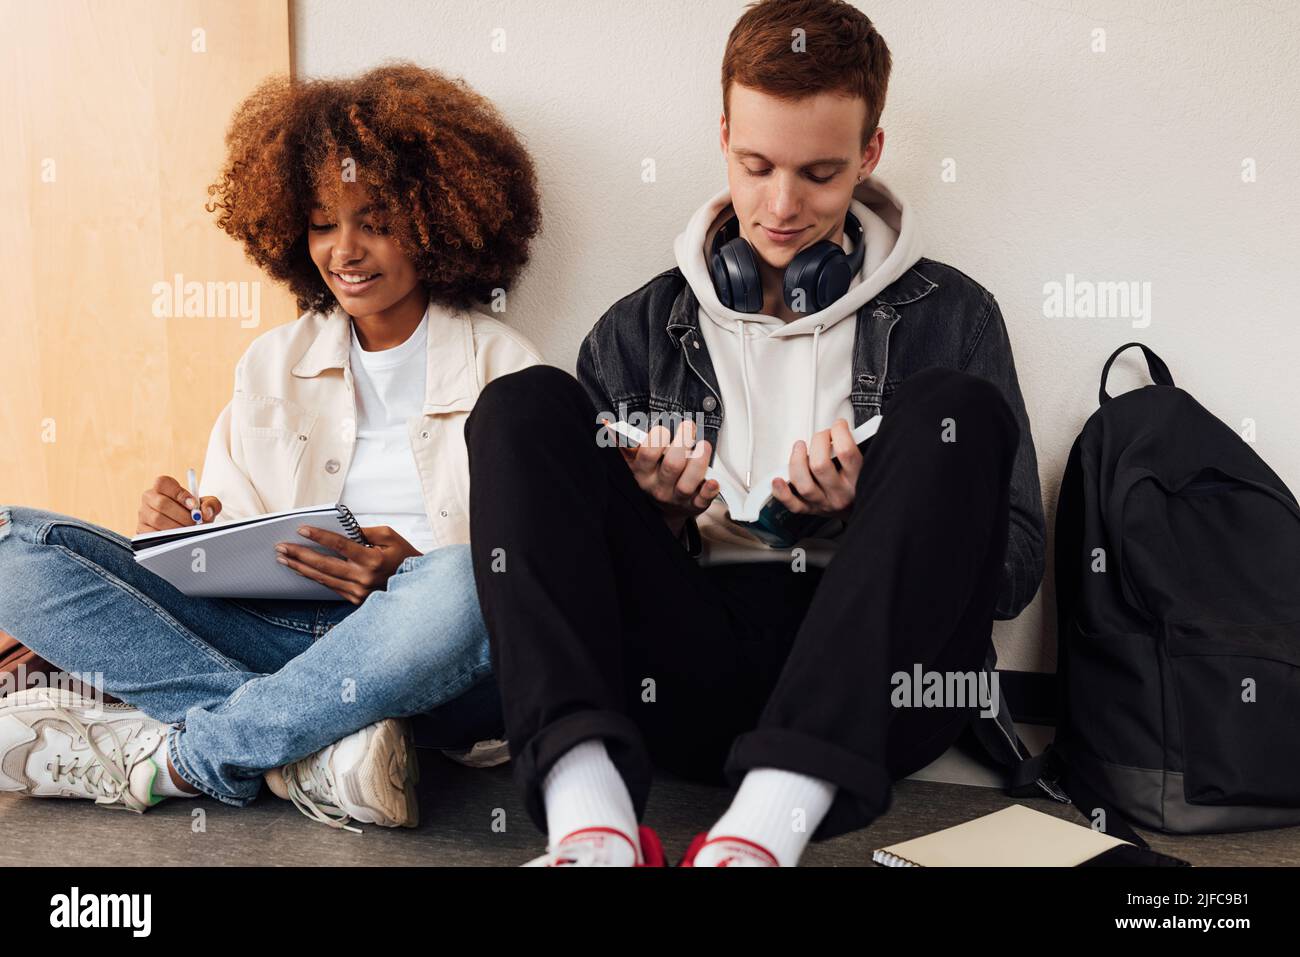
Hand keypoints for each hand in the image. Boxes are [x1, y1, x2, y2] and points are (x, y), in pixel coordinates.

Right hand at [137, 475, 221, 532]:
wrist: (184, 526)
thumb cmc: (193, 512)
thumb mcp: (205, 505)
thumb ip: (210, 504)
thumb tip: (206, 512)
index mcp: (162, 487)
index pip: (163, 483)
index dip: (179, 494)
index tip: (194, 505)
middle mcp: (149, 498)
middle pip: (162, 504)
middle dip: (183, 515)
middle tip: (196, 523)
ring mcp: (143, 514)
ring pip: (158, 520)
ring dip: (177, 527)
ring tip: (190, 531)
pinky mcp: (141, 530)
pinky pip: (153, 533)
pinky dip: (168, 537)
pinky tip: (179, 537)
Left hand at [274, 524, 419, 604]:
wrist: (417, 586)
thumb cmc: (404, 557)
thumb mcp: (389, 537)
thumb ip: (364, 532)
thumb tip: (342, 529)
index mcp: (372, 560)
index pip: (339, 545)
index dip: (319, 536)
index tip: (302, 529)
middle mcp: (363, 578)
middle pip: (324, 565)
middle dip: (299, 555)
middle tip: (281, 547)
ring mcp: (358, 592)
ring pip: (322, 578)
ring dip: (301, 567)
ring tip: (284, 559)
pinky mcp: (355, 600)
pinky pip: (330, 587)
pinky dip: (314, 577)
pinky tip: (301, 570)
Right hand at [610, 418, 719, 536]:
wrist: (662, 509)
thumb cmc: (652, 475)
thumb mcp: (634, 460)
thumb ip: (625, 442)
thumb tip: (607, 424)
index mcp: (642, 472)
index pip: (647, 455)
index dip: (657, 439)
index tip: (664, 429)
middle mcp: (658, 487)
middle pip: (672, 465)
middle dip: (683, 442)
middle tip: (688, 427)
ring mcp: (676, 498)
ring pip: (688, 483)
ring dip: (699, 462)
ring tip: (704, 446)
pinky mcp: (694, 505)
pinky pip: (702, 501)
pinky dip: (709, 490)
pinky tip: (712, 481)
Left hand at [770, 418, 863, 519]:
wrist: (860, 513)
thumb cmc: (860, 483)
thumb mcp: (866, 465)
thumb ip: (853, 447)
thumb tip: (841, 426)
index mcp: (858, 479)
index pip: (846, 452)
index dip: (839, 432)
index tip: (838, 426)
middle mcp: (841, 493)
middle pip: (820, 465)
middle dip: (817, 442)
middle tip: (821, 436)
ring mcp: (824, 503)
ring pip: (804, 484)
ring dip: (797, 461)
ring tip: (799, 447)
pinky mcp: (810, 509)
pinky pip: (793, 504)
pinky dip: (782, 492)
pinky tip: (778, 479)